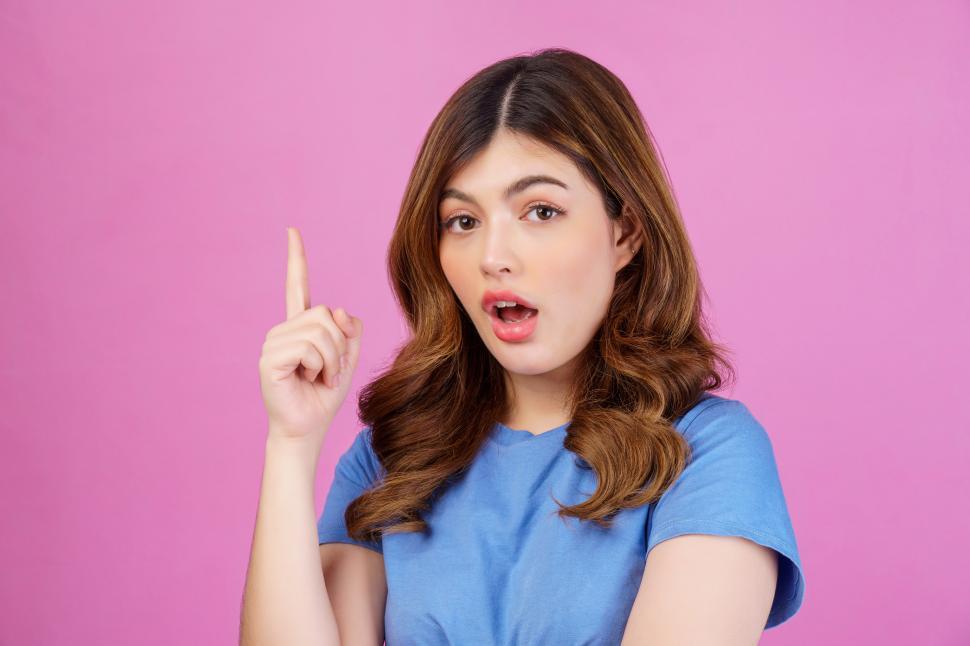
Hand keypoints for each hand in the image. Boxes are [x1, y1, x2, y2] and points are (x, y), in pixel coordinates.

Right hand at [258, 227, 362, 442]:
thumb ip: (349, 330)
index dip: (296, 259)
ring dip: (332, 359)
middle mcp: (283, 330)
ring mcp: (273, 342)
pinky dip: (320, 367)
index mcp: (300, 327)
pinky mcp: (270, 358)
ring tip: (320, 378)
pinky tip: (308, 380)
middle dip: (340, 346)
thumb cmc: (324, 395)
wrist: (307, 428)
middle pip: (325, 314)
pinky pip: (309, 348)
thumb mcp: (348, 357)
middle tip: (330, 372)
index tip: (292, 231)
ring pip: (320, 331)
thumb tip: (337, 311)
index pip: (297, 286)